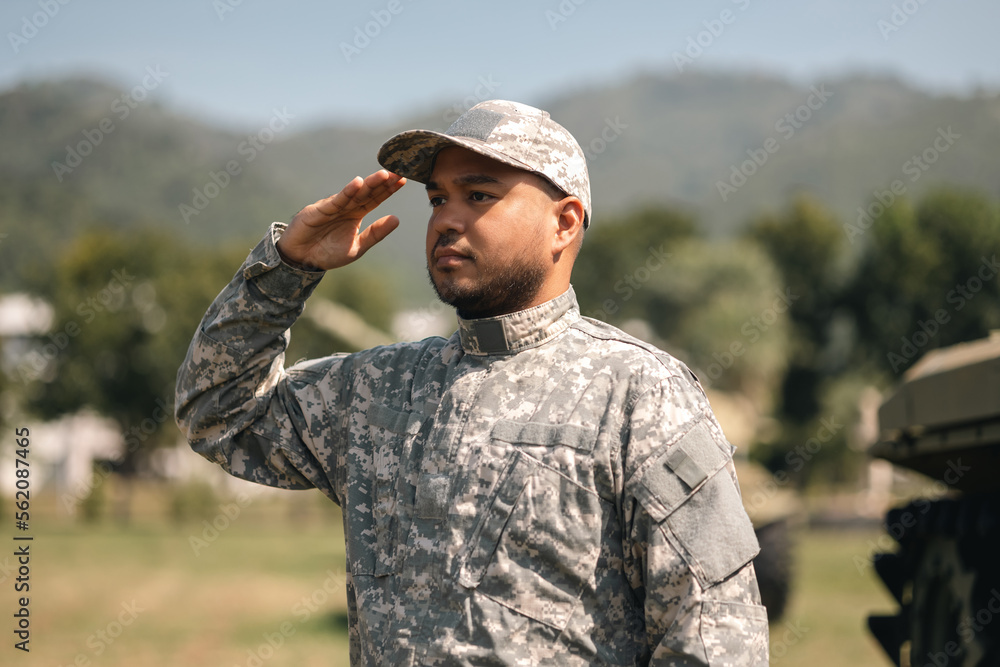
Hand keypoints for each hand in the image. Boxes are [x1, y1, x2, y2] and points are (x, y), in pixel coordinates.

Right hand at [276, 170, 406, 269]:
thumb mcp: (357, 247)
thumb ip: (375, 234)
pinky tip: (358, 183)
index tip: (403, 180)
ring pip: (355, 193)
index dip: (389, 190)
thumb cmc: (327, 253)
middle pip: (368, 192)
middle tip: (399, 171)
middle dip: (383, 182)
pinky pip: (337, 201)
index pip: (376, 199)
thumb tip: (397, 219)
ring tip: (384, 175)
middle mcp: (347, 206)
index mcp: (356, 213)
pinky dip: (347, 192)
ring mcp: (334, 206)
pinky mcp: (320, 210)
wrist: (301, 259)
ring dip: (369, 184)